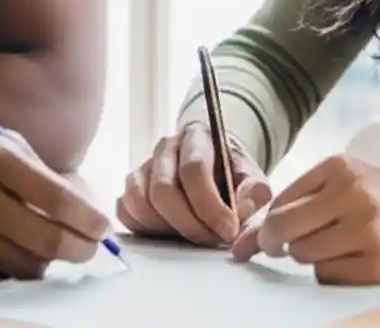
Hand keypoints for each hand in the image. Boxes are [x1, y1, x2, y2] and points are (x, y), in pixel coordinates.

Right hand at [0, 126, 110, 278]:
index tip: (103, 228)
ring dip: (45, 262)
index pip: (58, 198)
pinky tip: (2, 248)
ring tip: (48, 248)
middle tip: (88, 250)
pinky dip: (6, 265)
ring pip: (22, 265)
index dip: (89, 220)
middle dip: (79, 251)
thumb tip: (78, 205)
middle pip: (47, 242)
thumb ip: (29, 167)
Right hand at [116, 121, 271, 245]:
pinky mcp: (131, 188)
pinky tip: (170, 234)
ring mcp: (144, 167)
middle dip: (189, 224)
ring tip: (194, 237)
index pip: (194, 169)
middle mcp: (166, 148)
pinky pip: (126, 211)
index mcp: (196, 138)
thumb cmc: (231, 172)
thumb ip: (253, 192)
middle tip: (212, 241)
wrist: (214, 164)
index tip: (228, 231)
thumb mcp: (252, 177)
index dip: (210, 206)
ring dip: (167, 229)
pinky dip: (146, 229)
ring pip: (141, 202)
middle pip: (163, 189)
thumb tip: (239, 210)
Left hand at [231, 155, 379, 285]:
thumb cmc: (376, 198)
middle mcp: (352, 195)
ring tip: (332, 245)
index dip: (264, 225)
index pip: (279, 202)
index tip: (262, 238)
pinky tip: (349, 259)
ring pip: (303, 255)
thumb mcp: (342, 182)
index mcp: (338, 167)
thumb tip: (244, 240)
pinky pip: (326, 276)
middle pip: (284, 229)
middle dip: (273, 243)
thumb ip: (297, 201)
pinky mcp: (375, 264)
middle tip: (279, 248)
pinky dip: (330, 272)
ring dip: (308, 256)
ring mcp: (366, 230)